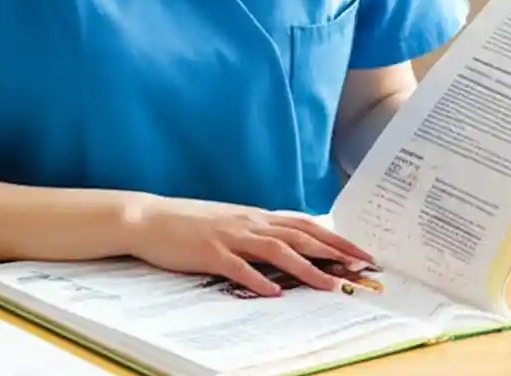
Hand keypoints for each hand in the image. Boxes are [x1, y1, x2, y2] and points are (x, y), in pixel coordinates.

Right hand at [125, 196, 375, 296]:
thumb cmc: (190, 223)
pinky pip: (238, 268)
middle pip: (300, 236)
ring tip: (329, 284)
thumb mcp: (230, 222)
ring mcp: (230, 237)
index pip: (305, 225)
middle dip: (334, 252)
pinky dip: (258, 280)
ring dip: (306, 268)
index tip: (360, 250)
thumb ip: (257, 232)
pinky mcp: (210, 252)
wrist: (150, 218)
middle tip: (361, 265)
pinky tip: (274, 292)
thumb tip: (286, 243)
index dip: (335, 238)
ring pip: (277, 251)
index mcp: (256, 217)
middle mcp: (249, 223)